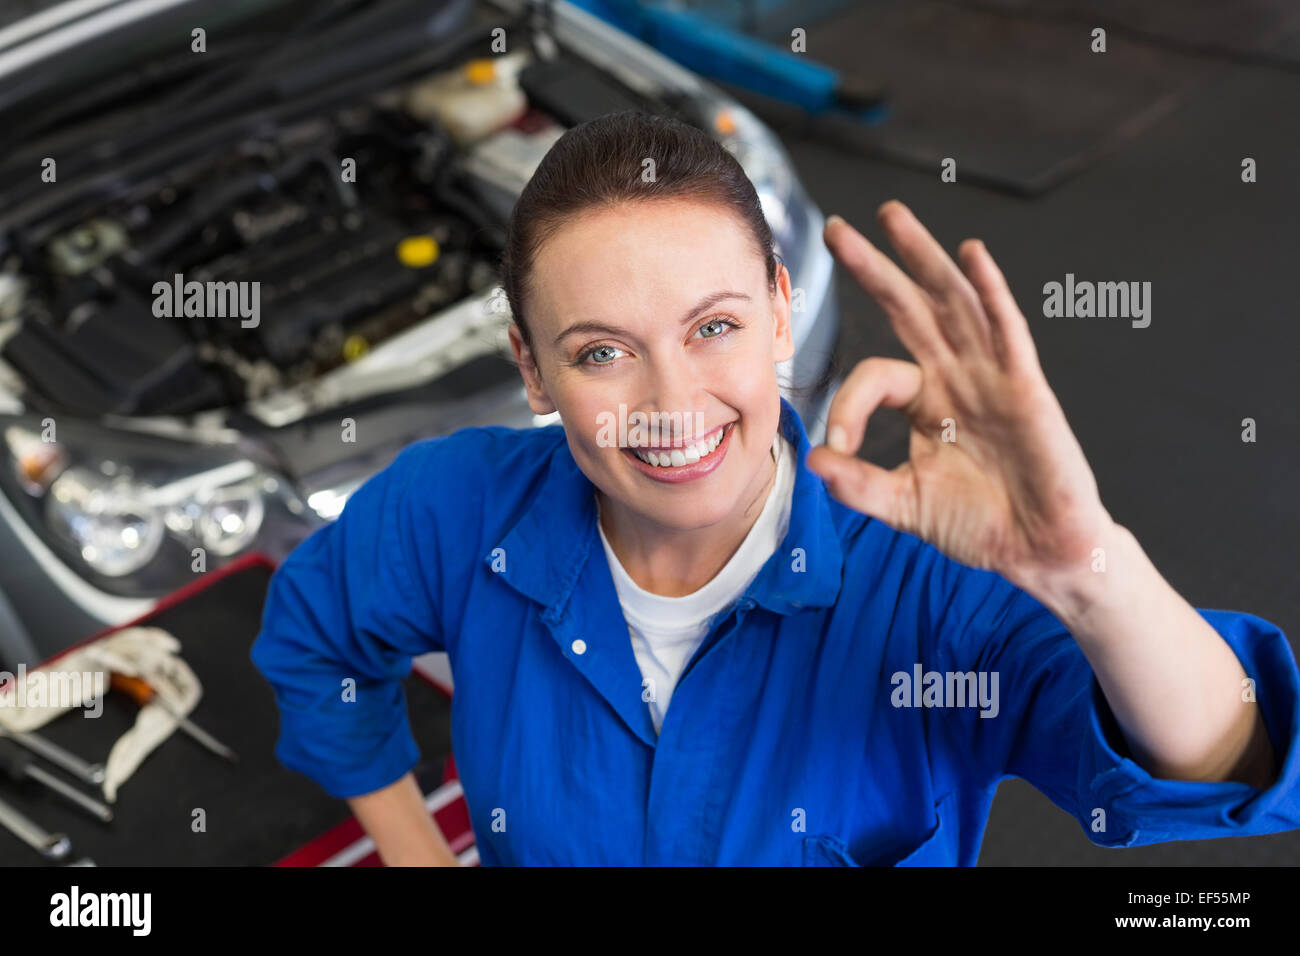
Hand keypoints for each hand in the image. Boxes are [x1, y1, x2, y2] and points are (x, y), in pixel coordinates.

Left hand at [807, 201, 1115, 599]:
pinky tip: (972, 254)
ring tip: (892, 216)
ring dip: (924, 257)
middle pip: (910, 309)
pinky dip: (991, 291)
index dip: (849, 403)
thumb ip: (858, 484)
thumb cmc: (980, 525)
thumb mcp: (904, 506)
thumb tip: (814, 461)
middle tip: (836, 229)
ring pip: (954, 303)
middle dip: (874, 267)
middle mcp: (957, 376)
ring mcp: (993, 376)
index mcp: (927, 400)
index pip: (876, 375)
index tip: (838, 445)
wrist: (1038, 551)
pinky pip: (1007, 331)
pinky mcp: (1027, 388)